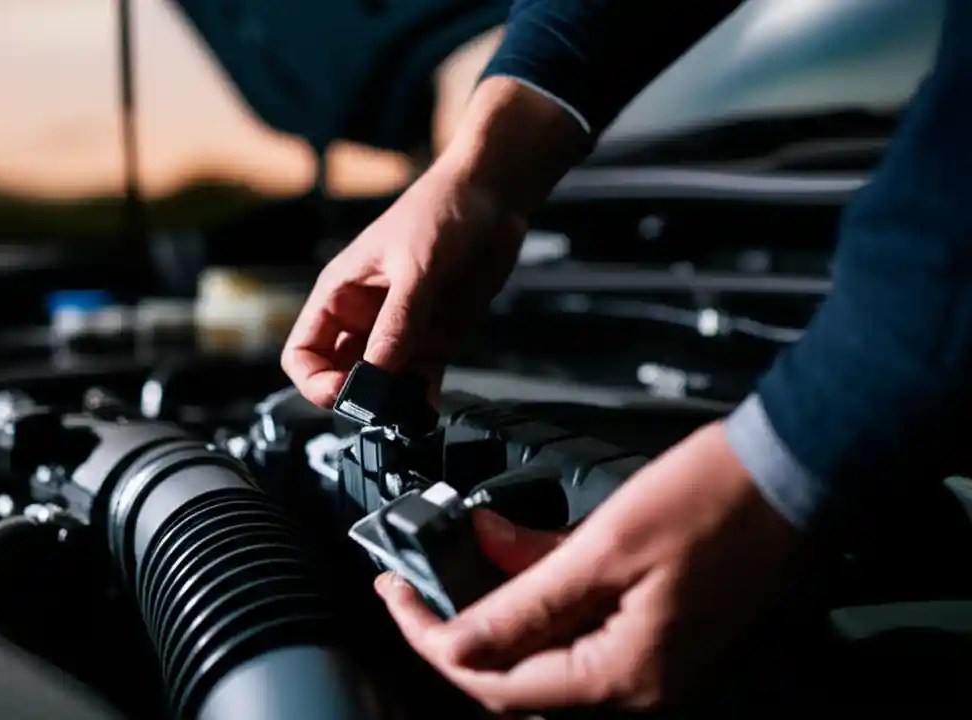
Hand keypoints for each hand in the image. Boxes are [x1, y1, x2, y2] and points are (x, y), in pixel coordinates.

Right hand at [281, 160, 526, 405]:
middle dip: (356, 396)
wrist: (493, 197)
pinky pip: (420, 378)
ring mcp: (399, 330)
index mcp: (340, 294)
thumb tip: (377, 372)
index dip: (315, 380)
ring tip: (407, 410)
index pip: (303, 352)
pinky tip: (427, 407)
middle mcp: (364, 317)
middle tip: (380, 407)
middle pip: (341, 374)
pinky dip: (422, 397)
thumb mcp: (415, 266)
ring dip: (391, 401)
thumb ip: (398, 322)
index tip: (343, 393)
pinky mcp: (434, 337)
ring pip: (382, 382)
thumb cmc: (440, 209)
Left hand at [376, 421, 799, 711]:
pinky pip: (574, 619)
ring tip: (451, 557)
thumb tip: (457, 640)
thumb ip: (524, 600)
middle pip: (515, 672)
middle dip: (456, 626)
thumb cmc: (714, 503)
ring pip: (541, 644)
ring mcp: (645, 654)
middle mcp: (634, 680)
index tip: (395, 597)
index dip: (435, 642)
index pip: (497, 681)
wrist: (791, 468)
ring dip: (493, 604)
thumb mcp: (602, 549)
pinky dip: (535, 588)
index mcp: (622, 676)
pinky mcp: (650, 621)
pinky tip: (508, 544)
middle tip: (410, 581)